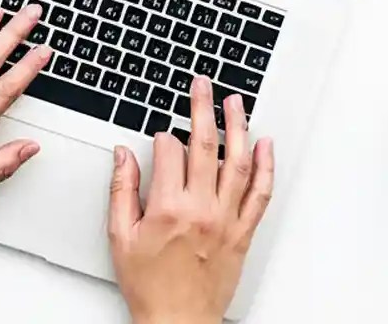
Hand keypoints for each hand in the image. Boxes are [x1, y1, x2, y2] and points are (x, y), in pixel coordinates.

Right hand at [108, 77, 274, 323]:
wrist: (178, 321)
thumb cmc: (149, 285)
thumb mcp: (120, 237)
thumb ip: (121, 191)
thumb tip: (123, 156)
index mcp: (168, 208)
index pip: (170, 152)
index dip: (163, 137)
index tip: (161, 135)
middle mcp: (201, 209)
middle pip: (206, 146)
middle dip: (203, 109)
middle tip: (203, 86)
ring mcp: (226, 219)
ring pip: (238, 163)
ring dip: (238, 127)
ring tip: (235, 104)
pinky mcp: (243, 232)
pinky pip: (260, 193)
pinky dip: (266, 166)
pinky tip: (266, 145)